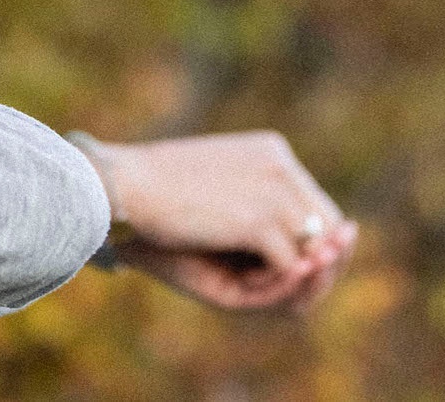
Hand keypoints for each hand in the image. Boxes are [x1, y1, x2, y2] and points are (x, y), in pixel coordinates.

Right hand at [85, 130, 357, 311]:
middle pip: (329, 228)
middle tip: (284, 291)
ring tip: (244, 283)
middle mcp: (282, 164)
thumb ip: (262, 231)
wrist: (115, 190)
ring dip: (284, 279)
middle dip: (314, 268)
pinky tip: (236, 285)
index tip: (293, 270)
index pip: (316, 204)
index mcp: (270, 153)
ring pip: (315, 252)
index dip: (311, 245)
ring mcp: (276, 190)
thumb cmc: (154, 208)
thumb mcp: (216, 215)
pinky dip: (268, 286)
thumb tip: (307, 270)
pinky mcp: (261, 220)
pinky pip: (291, 268)